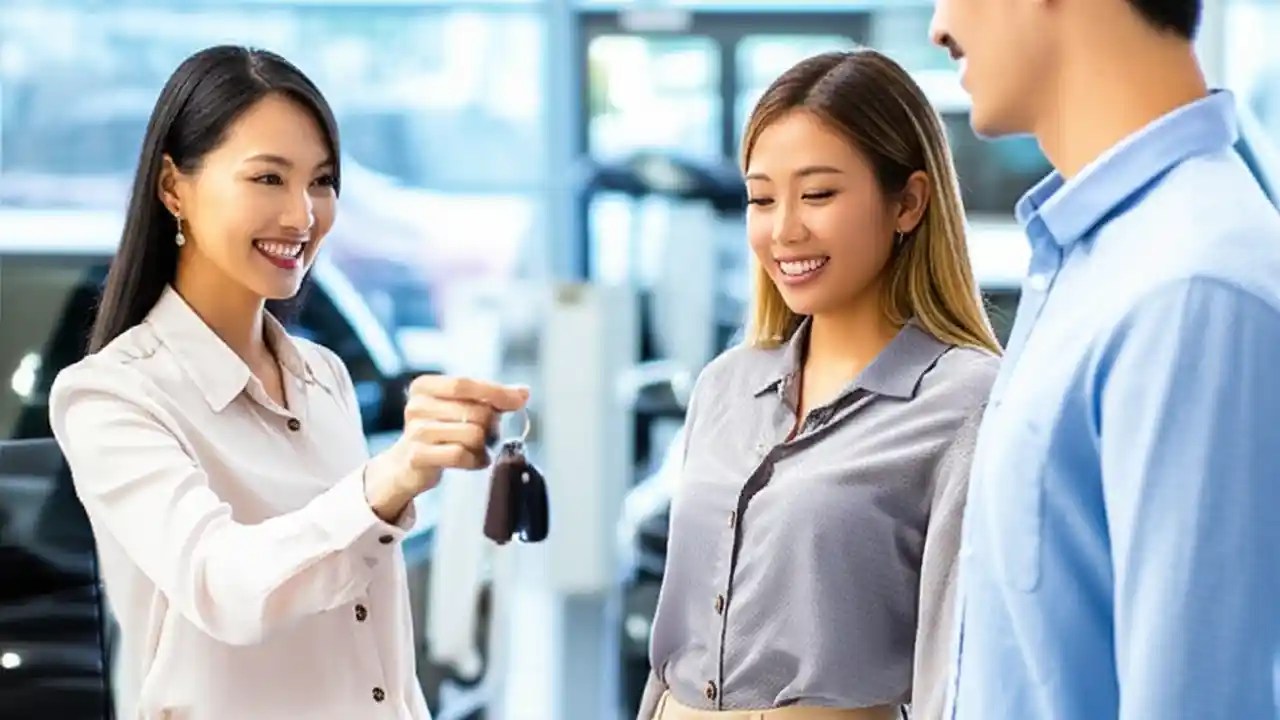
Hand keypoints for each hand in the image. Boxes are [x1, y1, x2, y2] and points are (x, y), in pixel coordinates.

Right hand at [364, 375, 529, 520]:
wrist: (407, 465)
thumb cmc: (442, 430)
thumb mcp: (462, 407)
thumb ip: (492, 397)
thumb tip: (523, 392)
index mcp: (424, 386)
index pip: (465, 383)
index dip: (495, 392)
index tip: (521, 399)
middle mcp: (416, 406)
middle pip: (475, 411)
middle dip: (491, 425)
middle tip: (487, 434)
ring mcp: (415, 432)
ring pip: (472, 434)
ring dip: (483, 445)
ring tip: (477, 448)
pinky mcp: (418, 457)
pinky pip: (460, 456)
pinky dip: (475, 461)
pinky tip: (473, 461)